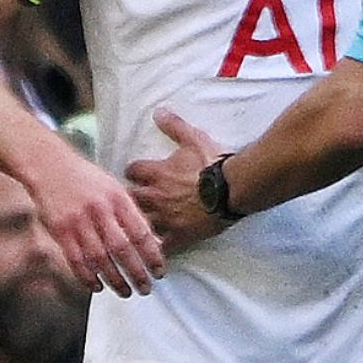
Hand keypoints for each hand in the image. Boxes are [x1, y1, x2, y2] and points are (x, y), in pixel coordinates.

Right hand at [25, 144, 166, 294]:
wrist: (50, 167)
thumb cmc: (88, 180)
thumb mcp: (115, 189)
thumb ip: (133, 215)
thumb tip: (155, 242)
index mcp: (118, 198)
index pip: (141, 232)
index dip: (152, 256)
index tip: (159, 272)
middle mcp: (99, 210)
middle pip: (122, 249)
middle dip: (136, 273)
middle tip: (145, 288)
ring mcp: (78, 222)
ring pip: (100, 258)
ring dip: (114, 280)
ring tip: (125, 292)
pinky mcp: (60, 231)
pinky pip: (76, 260)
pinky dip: (88, 277)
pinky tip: (97, 286)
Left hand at [123, 110, 230, 255]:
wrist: (232, 188)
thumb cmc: (213, 163)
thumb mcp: (194, 138)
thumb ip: (174, 126)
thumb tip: (158, 112)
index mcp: (156, 173)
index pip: (132, 171)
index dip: (134, 172)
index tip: (136, 173)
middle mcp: (155, 196)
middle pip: (130, 199)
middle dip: (131, 198)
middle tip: (136, 199)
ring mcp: (165, 218)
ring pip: (141, 223)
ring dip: (140, 222)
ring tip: (141, 224)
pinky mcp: (178, 235)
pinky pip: (160, 246)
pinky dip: (156, 248)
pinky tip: (154, 250)